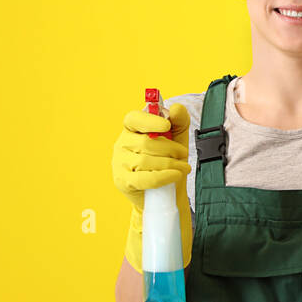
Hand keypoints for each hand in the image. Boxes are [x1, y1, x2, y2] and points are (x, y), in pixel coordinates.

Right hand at [112, 102, 193, 271]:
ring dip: (171, 164)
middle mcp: (121, 144)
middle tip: (183, 155)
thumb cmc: (168, 162)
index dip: (150, 120)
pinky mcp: (123, 181)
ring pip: (146, 160)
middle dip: (171, 149)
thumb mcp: (177, 139)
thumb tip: (176, 108)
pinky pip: (144, 178)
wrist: (165, 194)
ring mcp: (119, 163)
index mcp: (132, 130)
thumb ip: (179, 122)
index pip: (134, 118)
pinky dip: (164, 176)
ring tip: (182, 168)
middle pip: (146, 142)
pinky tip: (176, 175)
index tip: (166, 125)